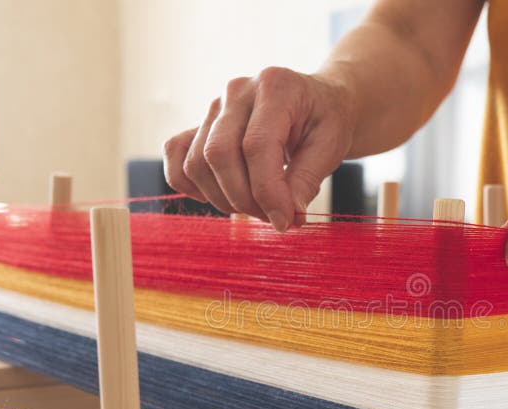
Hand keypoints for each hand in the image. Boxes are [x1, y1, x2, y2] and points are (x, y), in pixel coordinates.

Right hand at [163, 67, 355, 230]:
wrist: (318, 102)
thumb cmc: (326, 122)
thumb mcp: (330, 147)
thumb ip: (307, 180)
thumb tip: (287, 216)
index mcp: (275, 87)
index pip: (256, 146)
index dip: (267, 192)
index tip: (285, 222)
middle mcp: (237, 91)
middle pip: (218, 154)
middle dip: (244, 199)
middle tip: (273, 216)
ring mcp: (214, 106)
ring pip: (197, 162)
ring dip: (224, 199)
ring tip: (257, 207)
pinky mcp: (201, 124)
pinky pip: (176, 155)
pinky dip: (191, 184)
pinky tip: (221, 195)